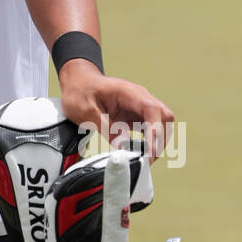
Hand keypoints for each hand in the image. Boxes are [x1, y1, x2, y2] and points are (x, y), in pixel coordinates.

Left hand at [58, 59, 173, 159]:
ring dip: (157, 142)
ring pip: (161, 124)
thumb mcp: (85, 110)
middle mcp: (139, 98)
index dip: (155, 130)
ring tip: (144, 159)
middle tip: (147, 159)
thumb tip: (122, 146)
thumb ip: (104, 127)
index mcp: (128, 92)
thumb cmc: (81, 91)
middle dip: (159, 139)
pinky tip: (141, 153)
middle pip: (163, 117)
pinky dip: (150, 142)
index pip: (151, 109)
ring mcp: (139, 107)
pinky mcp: (136, 116)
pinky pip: (151, 129)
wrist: (78, 82)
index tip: (150, 150)